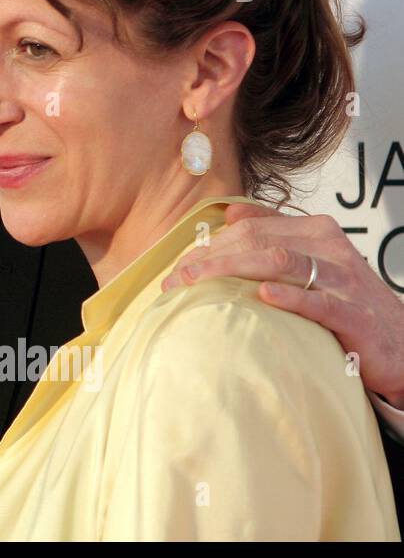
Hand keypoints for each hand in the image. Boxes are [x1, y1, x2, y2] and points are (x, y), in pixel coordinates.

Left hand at [161, 202, 403, 407]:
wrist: (401, 343)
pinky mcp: (355, 314)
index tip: (178, 268)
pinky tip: (263, 296)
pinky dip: (290, 297)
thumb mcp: (313, 260)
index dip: (209, 246)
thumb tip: (230, 213)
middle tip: (176, 281)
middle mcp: (329, 247)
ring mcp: (343, 278)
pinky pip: (319, 301)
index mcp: (314, 231)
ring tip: (198, 284)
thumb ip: (274, 233)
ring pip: (280, 262)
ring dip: (231, 272)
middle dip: (210, 259)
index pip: (250, 228)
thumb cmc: (347, 302)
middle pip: (258, 241)